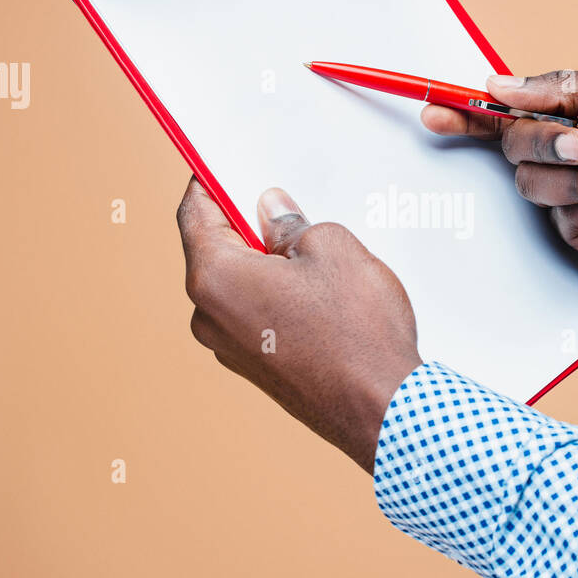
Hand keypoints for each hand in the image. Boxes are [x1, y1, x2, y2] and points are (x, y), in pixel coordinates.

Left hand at [177, 179, 420, 471]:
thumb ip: (289, 224)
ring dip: (264, 265)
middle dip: (245, 225)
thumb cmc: (357, 331)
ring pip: (237, 286)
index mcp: (214, 278)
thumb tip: (271, 214)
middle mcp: (209, 317)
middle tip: (284, 207)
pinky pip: (253, 317)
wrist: (383, 410)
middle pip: (214, 251)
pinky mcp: (256, 370)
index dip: (208, 182)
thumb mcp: (330, 247)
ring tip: (314, 258)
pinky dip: (274, 298)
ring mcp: (230, 350)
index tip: (218, 167)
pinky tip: (316, 296)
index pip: (194, 214)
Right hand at [423, 65, 577, 294]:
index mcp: (565, 116)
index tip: (433, 110)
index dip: (464, 113)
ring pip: (536, 184)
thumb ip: (565, 85)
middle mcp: (558, 156)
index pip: (501, 113)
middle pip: (514, 145)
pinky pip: (569, 214)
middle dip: (544, 143)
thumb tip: (501, 86)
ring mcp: (565, 197)